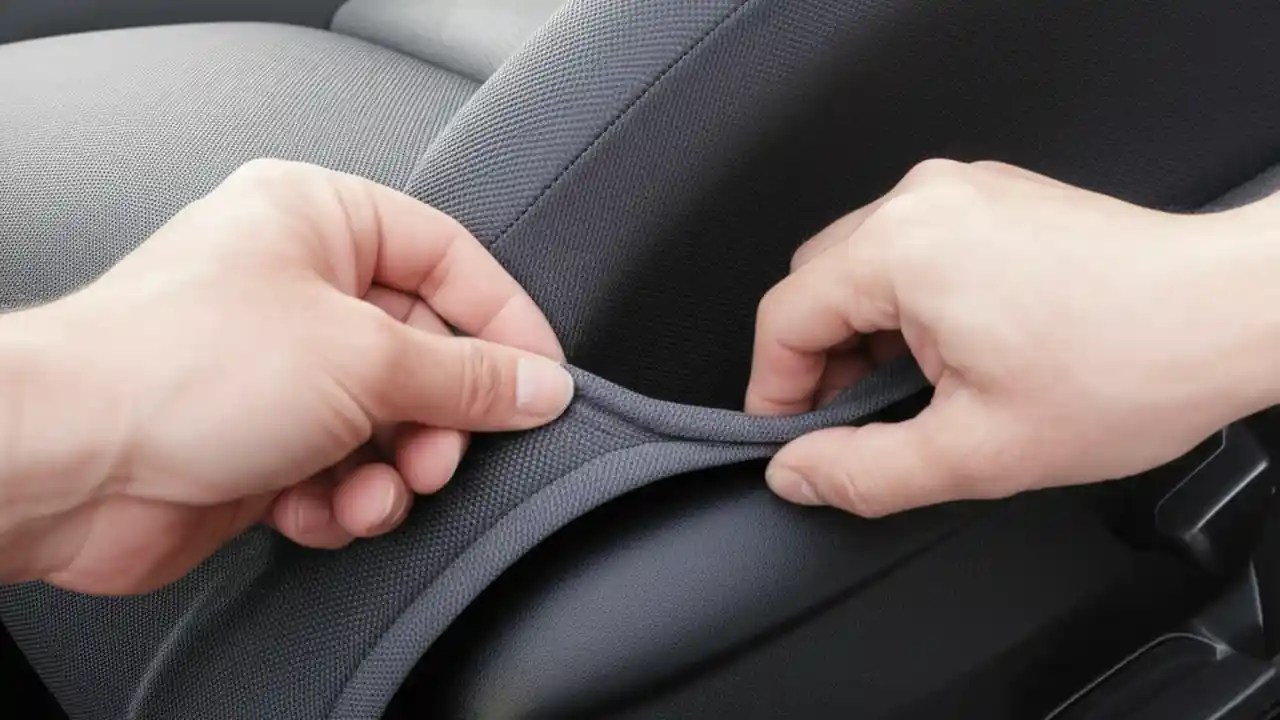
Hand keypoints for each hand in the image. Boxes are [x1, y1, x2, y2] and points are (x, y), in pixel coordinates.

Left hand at [0, 159, 573, 593]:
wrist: (70, 463)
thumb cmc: (183, 368)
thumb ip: (466, 376)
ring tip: (376, 490)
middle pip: (424, 349)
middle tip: (441, 454)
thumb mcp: (364, 359)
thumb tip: (538, 384)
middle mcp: (298, 285)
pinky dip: (344, 498)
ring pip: (389, 420)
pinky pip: (343, 467)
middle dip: (438, 418)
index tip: (541, 379)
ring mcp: (279, 364)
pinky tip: (323, 509)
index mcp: (318, 219)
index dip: (503, 321)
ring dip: (394, 469)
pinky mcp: (261, 438)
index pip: (449, 257)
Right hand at [746, 159, 1279, 516]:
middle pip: (818, 286)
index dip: (774, 392)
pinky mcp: (994, 199)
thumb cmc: (1131, 365)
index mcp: (902, 248)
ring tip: (919, 395)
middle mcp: (923, 201)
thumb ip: (864, 472)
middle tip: (854, 429)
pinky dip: (911, 306)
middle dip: (821, 364)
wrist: (1234, 313)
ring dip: (869, 336)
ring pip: (865, 268)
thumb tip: (798, 475)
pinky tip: (953, 355)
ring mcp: (963, 192)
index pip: (785, 318)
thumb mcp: (977, 451)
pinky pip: (915, 250)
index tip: (790, 441)